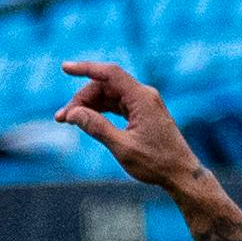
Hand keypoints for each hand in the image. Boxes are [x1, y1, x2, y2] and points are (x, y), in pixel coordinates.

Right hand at [56, 60, 203, 195]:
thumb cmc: (155, 161)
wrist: (179, 172)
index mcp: (142, 98)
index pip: (110, 74)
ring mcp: (143, 104)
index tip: (65, 68)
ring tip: (68, 121)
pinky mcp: (141, 113)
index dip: (86, 69)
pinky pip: (115, 105)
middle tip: (62, 119)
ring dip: (88, 106)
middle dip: (82, 99)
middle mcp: (143, 96)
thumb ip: (96, 127)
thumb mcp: (122, 146)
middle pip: (105, 86)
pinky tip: (86, 120)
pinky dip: (99, 111)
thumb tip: (72, 114)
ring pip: (108, 95)